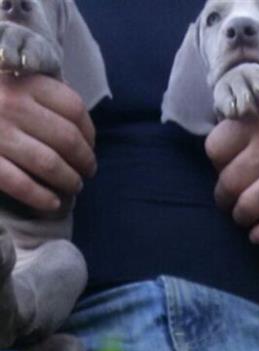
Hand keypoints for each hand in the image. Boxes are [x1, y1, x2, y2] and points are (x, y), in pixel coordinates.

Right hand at [0, 75, 95, 211]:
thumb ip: (36, 91)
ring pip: (50, 164)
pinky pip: (21, 184)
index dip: (89, 132)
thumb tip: (79, 127)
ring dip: (69, 181)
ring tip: (73, 187)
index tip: (90, 145)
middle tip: (87, 172)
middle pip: (67, 139)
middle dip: (84, 161)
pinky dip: (42, 197)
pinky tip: (52, 203)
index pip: (73, 108)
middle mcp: (11, 105)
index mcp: (20, 81)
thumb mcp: (8, 79)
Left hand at [205, 92, 258, 245]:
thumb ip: (256, 124)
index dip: (217, 166)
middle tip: (234, 207)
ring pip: (246, 209)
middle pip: (227, 185)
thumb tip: (226, 146)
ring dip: (243, 221)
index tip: (228, 174)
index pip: (215, 149)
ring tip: (249, 221)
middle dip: (226, 201)